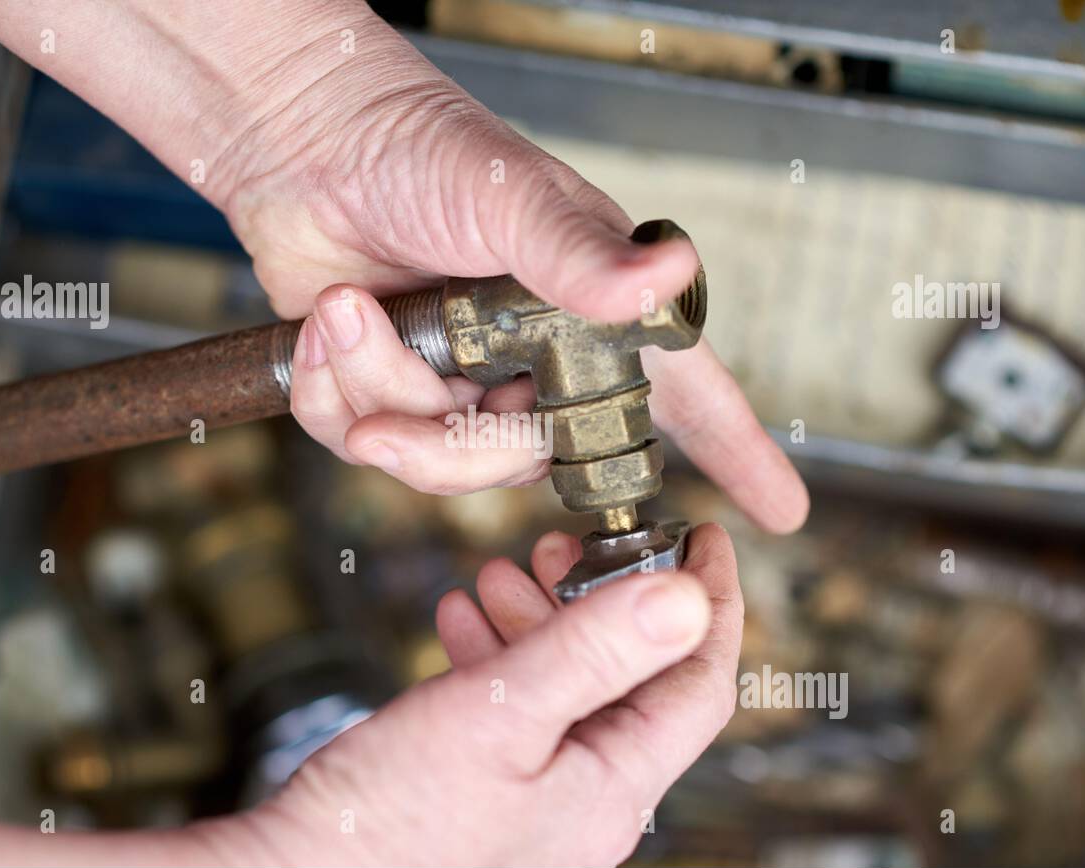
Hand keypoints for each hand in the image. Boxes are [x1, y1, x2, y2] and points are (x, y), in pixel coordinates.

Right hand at [209, 524, 741, 865]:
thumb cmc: (388, 823)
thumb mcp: (499, 712)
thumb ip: (595, 651)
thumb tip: (688, 598)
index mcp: (613, 789)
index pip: (697, 684)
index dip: (710, 601)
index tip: (702, 535)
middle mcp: (587, 802)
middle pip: (629, 681)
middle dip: (601, 600)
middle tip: (566, 545)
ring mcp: (538, 802)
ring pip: (567, 692)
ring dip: (539, 622)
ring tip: (498, 574)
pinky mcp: (489, 797)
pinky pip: (516, 715)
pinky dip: (497, 659)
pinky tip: (460, 622)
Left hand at [220, 10, 806, 531]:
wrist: (305, 138)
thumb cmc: (420, 146)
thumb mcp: (510, 195)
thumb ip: (580, 252)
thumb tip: (668, 271)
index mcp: (591, 315)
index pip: (684, 397)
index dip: (735, 456)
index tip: (780, 512)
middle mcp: (534, 359)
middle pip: (524, 463)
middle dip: (450, 445)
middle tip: (413, 393)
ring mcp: (459, 381)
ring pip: (432, 459)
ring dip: (377, 391)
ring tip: (349, 312)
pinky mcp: (389, 390)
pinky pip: (361, 438)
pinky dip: (331, 390)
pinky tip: (326, 325)